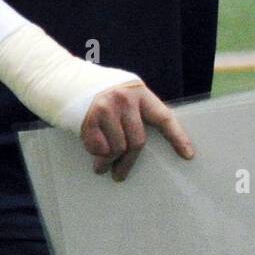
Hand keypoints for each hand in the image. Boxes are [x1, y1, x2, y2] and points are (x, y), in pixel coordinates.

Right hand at [80, 81, 194, 180]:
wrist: (66, 80)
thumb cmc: (100, 92)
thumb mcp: (124, 93)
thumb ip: (137, 111)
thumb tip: (143, 144)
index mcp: (139, 93)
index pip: (164, 117)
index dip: (177, 137)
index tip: (188, 155)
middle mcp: (125, 99)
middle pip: (137, 141)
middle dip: (129, 162)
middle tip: (120, 173)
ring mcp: (107, 108)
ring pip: (117, 148)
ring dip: (109, 161)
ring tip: (102, 165)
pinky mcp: (89, 119)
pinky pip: (99, 148)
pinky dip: (97, 155)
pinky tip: (93, 154)